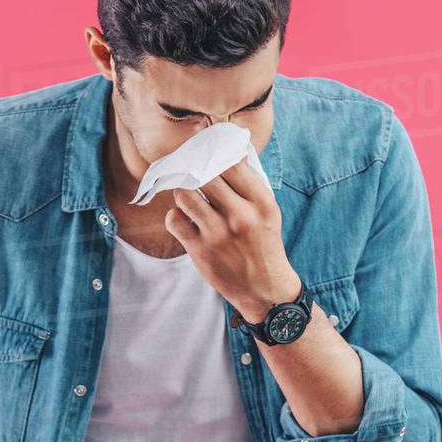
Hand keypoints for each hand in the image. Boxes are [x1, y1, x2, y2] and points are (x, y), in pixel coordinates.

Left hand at [163, 156, 300, 321]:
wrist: (264, 289)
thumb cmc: (263, 245)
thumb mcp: (268, 212)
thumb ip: (250, 185)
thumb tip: (230, 153)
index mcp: (262, 203)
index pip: (231, 164)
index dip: (214, 153)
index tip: (205, 152)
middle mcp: (241, 217)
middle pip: (204, 175)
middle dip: (194, 170)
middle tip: (190, 171)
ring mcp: (218, 234)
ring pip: (184, 194)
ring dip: (183, 192)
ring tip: (190, 196)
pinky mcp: (200, 251)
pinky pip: (174, 220)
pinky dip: (176, 216)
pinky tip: (186, 219)